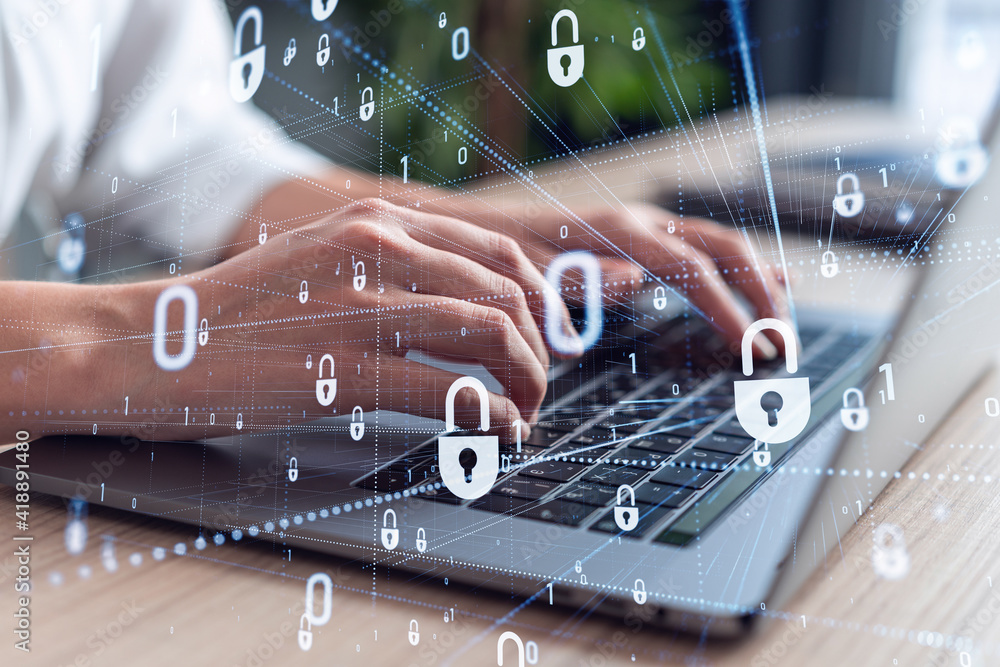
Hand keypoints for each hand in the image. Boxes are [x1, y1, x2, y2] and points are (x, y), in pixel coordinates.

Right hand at [121, 200, 577, 440]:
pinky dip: (493, 413)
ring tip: (525, 411)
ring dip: (526, 380)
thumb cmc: (232, 313)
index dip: (542, 297)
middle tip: (539, 383)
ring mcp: (360, 306)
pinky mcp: (342, 368)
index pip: (498, 249)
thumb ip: (387, 269)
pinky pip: (453, 389)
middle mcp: (376, 248)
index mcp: (375, 221)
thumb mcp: (318, 260)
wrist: (143, 344)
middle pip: (507, 290)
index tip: (549, 336)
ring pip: (491, 333)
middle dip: (540, 345)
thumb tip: (461, 308)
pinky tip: (498, 430)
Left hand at [513, 203, 792, 356]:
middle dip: (761, 295)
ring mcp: (645, 228)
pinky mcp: (641, 240)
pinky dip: (739, 269)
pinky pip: (703, 252)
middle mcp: (642, 222)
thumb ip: (581, 277)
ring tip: (785, 324)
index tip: (751, 349)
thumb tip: (636, 280)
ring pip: (721, 246)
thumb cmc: (498, 253)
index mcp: (619, 230)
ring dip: (759, 282)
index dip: (728, 308)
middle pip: (725, 248)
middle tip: (782, 345)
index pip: (693, 269)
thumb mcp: (530, 269)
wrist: (475, 226)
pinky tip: (771, 282)